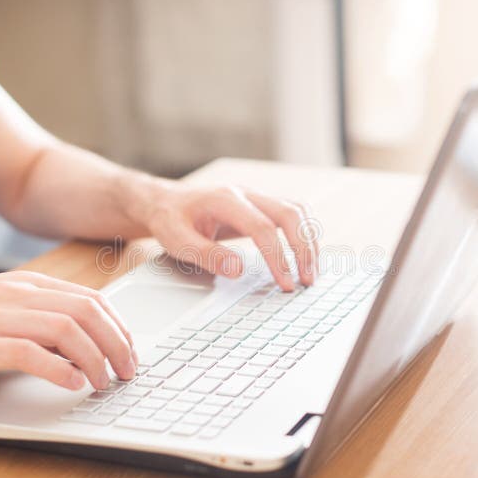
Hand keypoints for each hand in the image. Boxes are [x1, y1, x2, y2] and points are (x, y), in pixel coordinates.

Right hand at [0, 271, 136, 394]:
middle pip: (86, 311)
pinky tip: (72, 384)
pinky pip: (30, 353)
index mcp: (26, 284)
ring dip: (95, 358)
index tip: (130, 349)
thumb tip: (85, 336)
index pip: (89, 298)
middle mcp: (16, 294)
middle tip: (128, 369)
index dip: (118, 326)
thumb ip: (39, 314)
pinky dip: (59, 369)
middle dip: (116, 342)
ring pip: (66, 329)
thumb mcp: (0, 307)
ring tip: (105, 381)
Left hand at [134, 182, 319, 290]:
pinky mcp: (260, 205)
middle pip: (290, 214)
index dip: (277, 257)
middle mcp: (245, 194)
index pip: (262, 228)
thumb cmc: (170, 219)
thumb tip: (238, 270)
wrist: (165, 201)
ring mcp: (256, 197)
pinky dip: (304, 233)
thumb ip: (207, 255)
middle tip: (308, 280)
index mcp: (224, 200)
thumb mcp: (178, 241)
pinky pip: (292, 213)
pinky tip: (305, 255)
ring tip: (312, 271)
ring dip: (309, 240)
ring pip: (297, 211)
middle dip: (304, 248)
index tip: (285, 284)